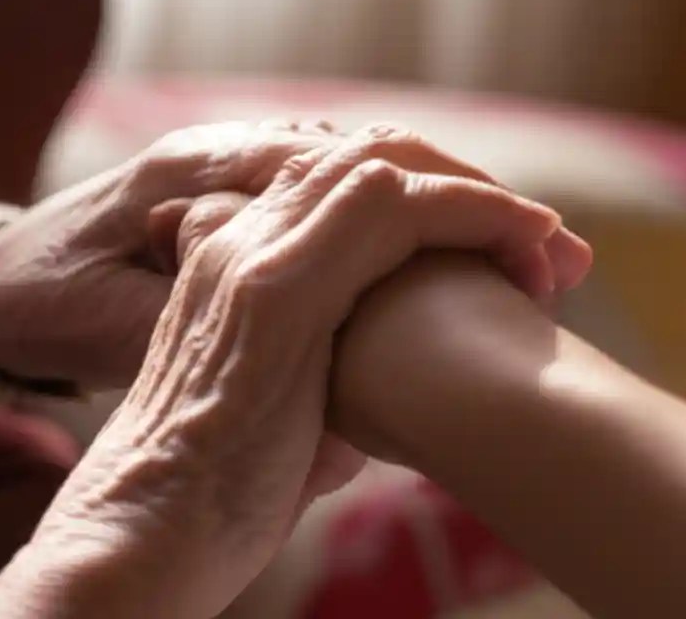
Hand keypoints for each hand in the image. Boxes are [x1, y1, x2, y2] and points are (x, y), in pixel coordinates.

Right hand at [0, 126, 589, 617]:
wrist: (142, 531)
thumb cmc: (212, 495)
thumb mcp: (271, 414)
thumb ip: (319, 386)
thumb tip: (376, 419)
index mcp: (230, 261)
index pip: (335, 186)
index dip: (423, 202)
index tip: (492, 250)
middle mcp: (237, 239)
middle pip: (364, 156)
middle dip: (461, 184)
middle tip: (538, 239)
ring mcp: (253, 256)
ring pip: (386, 165)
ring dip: (477, 192)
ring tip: (543, 240)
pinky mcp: (280, 291)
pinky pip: (401, 210)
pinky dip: (476, 213)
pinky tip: (529, 241)